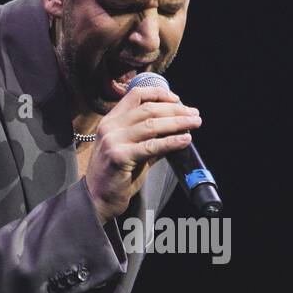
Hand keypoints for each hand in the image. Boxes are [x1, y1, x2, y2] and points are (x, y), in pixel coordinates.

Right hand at [84, 87, 201, 223]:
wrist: (97, 198)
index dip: (159, 94)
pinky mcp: (119, 157)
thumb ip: (150, 139)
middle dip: (175, 110)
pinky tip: (184, 140)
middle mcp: (110, 127)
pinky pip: (150, 146)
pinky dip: (171, 141)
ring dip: (177, 122)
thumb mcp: (131, 150)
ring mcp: (113, 141)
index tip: (177, 100)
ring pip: (151, 125)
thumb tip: (178, 130)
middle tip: (194, 114)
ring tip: (194, 123)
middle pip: (148, 109)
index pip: (136, 95)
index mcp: (111, 120)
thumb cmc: (116, 175)